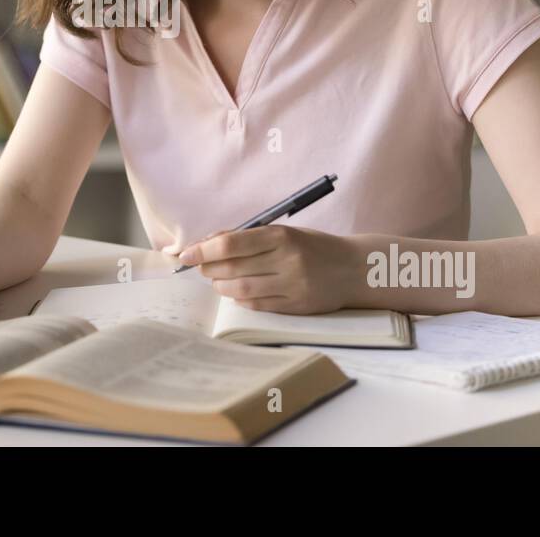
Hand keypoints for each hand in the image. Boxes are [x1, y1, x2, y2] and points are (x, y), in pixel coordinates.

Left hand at [177, 225, 361, 314]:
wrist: (354, 268)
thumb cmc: (313, 246)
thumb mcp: (284, 232)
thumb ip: (248, 237)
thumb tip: (207, 241)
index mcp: (281, 236)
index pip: (231, 244)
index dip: (202, 250)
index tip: (185, 254)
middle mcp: (286, 261)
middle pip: (231, 268)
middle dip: (208, 269)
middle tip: (201, 267)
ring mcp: (292, 286)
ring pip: (240, 290)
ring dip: (221, 286)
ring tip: (218, 280)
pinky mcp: (297, 306)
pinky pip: (257, 306)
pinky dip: (241, 300)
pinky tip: (238, 293)